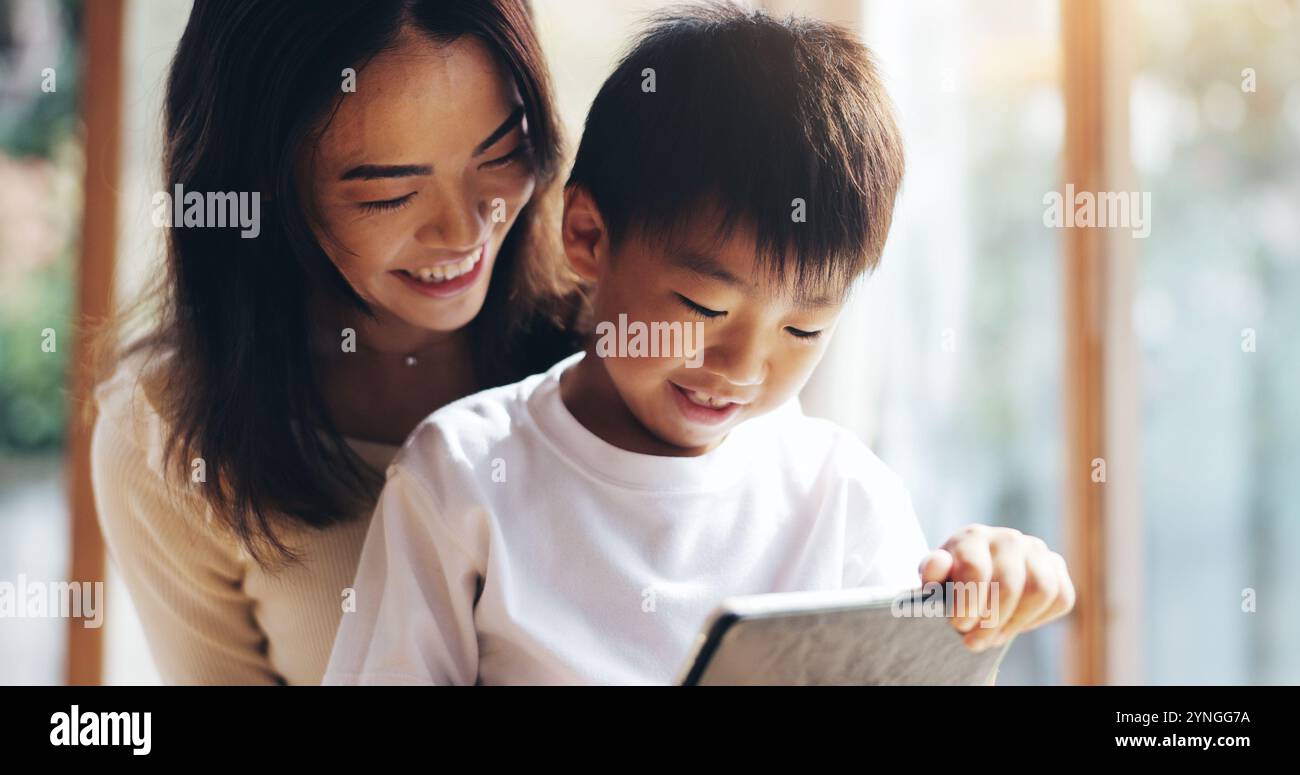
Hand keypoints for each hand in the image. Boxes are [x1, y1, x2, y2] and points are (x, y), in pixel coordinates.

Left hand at [918, 524, 1074, 651]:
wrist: (974, 581)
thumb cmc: (951, 583)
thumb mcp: (934, 580)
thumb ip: (932, 573)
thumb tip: (937, 565)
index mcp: (972, 537)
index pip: (975, 570)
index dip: (968, 604)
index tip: (959, 625)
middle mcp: (1007, 538)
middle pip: (1010, 586)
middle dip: (991, 622)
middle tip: (975, 641)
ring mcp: (1036, 550)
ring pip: (1041, 591)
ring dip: (1016, 622)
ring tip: (994, 636)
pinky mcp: (1056, 566)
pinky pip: (1062, 597)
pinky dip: (1039, 619)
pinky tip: (1014, 624)